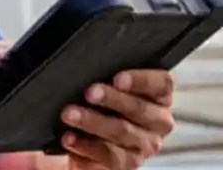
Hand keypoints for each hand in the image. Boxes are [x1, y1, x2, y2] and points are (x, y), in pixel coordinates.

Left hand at [58, 70, 174, 168]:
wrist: (89, 141)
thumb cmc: (99, 105)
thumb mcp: (106, 87)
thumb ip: (104, 76)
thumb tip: (83, 69)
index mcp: (158, 97)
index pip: (161, 84)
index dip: (141, 80)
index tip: (117, 78)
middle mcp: (158, 122)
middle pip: (139, 108)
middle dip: (112, 99)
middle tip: (89, 92)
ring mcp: (144, 146)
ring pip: (121, 132)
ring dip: (92, 122)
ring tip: (69, 114)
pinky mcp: (126, 165)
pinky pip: (107, 155)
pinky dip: (85, 146)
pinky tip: (68, 138)